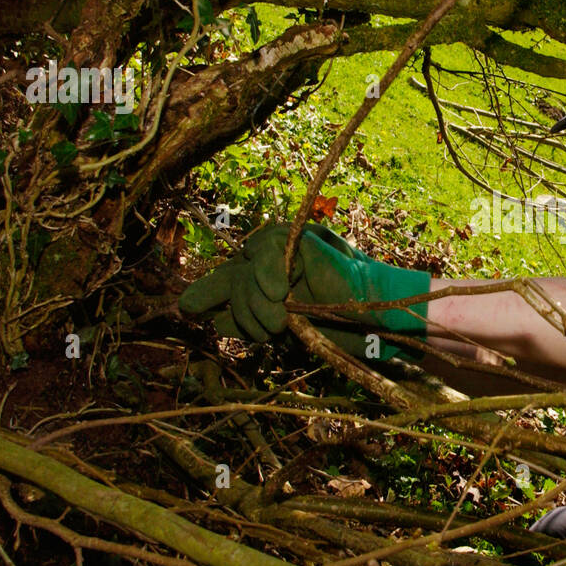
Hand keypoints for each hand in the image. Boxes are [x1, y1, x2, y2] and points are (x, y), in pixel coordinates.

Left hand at [179, 223, 428, 358]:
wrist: (378, 319)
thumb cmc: (338, 327)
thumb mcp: (285, 328)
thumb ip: (250, 319)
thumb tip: (210, 317)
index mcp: (268, 281)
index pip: (227, 282)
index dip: (205, 293)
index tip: (188, 309)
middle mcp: (273, 261)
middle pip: (230, 276)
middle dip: (235, 304)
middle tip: (268, 328)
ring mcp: (287, 247)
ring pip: (244, 267)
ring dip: (258, 302)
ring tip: (282, 321)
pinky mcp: (301, 236)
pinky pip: (266, 249)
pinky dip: (268, 272)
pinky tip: (282, 292)